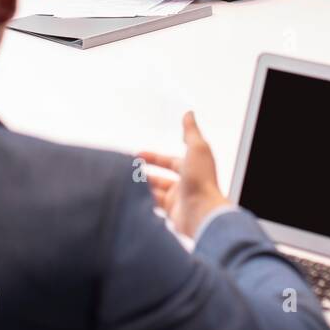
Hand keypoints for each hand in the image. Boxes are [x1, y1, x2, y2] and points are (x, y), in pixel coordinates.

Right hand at [138, 112, 230, 238]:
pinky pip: (155, 207)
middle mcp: (186, 185)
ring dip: (143, 188)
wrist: (203, 213)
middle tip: (128, 172)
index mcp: (192, 169)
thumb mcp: (197, 148)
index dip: (154, 157)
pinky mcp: (172, 216)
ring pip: (156, 193)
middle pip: (161, 179)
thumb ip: (191, 131)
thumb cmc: (202, 181)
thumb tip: (189, 113)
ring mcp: (179, 201)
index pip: (170, 161)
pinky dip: (144, 202)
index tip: (137, 155)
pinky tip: (132, 199)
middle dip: (145, 174)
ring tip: (126, 185)